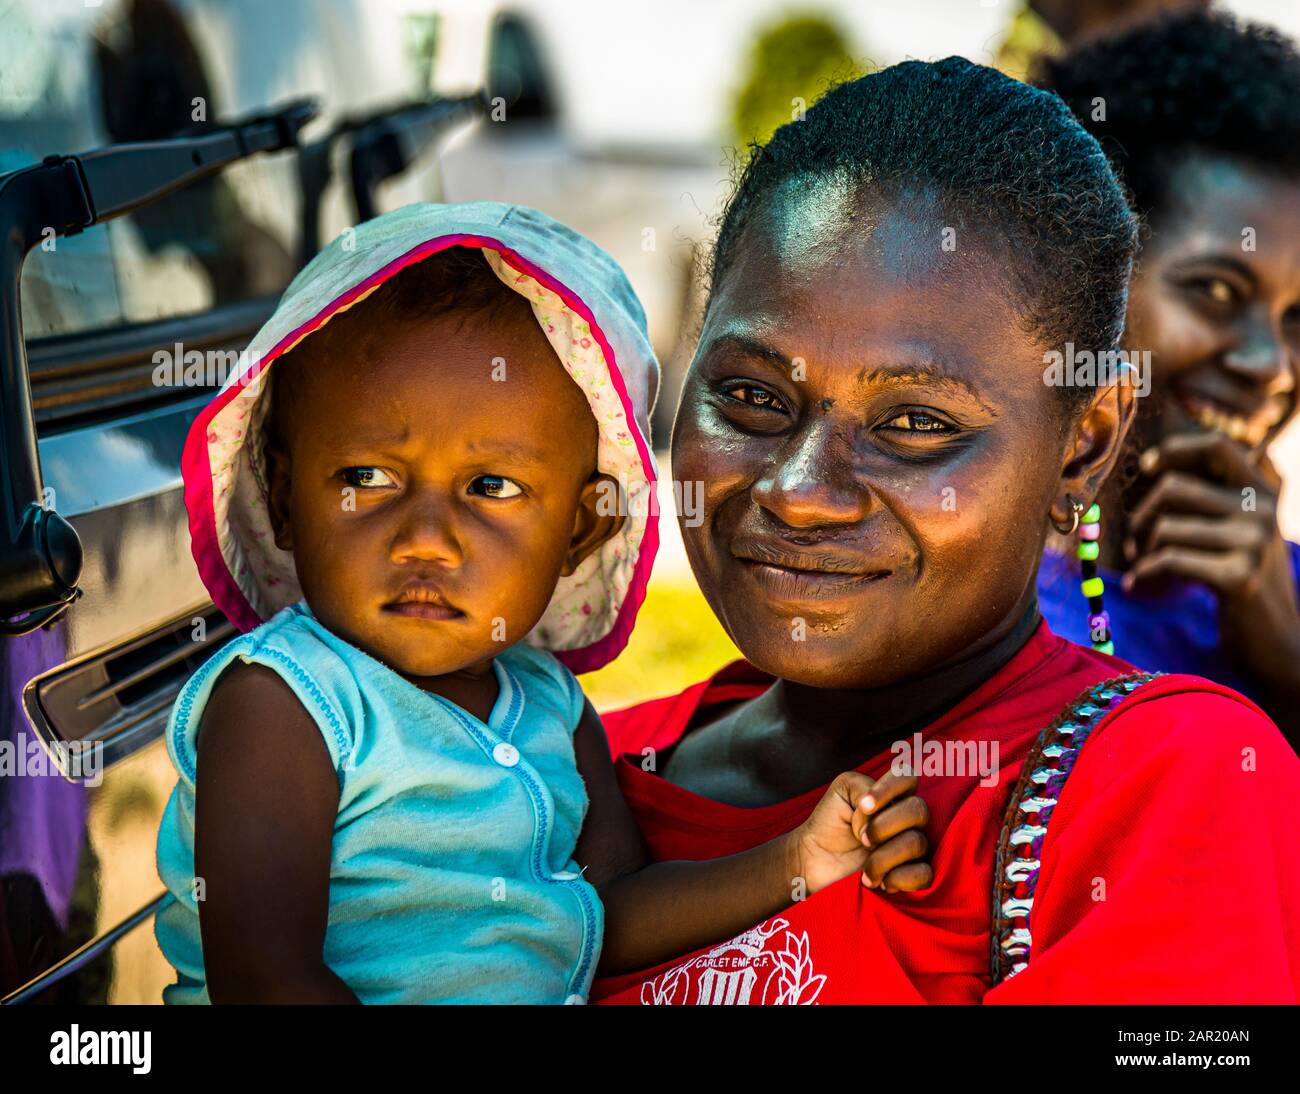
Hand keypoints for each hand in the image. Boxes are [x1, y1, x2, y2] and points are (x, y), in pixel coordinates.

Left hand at [791, 769, 932, 894]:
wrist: (815, 861)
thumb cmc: (830, 822)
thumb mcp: (841, 791)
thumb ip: (863, 787)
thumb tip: (878, 812)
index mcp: (892, 794)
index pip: (908, 777)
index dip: (889, 790)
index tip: (863, 806)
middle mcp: (907, 818)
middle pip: (919, 810)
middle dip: (883, 826)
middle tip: (862, 838)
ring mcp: (912, 846)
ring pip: (918, 844)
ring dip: (883, 857)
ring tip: (865, 868)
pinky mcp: (911, 874)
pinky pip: (924, 874)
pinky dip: (899, 879)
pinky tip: (879, 882)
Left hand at [1123, 432, 1299, 697]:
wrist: (1279, 645)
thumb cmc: (1243, 586)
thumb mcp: (1238, 535)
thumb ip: (1210, 503)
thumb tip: (1154, 470)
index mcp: (1263, 494)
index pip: (1216, 446)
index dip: (1175, 450)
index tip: (1146, 467)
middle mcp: (1262, 511)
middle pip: (1174, 487)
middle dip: (1141, 517)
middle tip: (1132, 544)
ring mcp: (1254, 543)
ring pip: (1165, 527)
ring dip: (1141, 552)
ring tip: (1142, 568)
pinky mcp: (1238, 576)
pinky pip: (1168, 560)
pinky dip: (1143, 574)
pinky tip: (1138, 585)